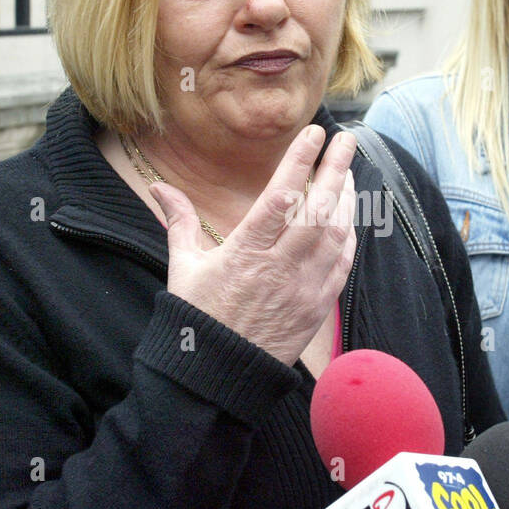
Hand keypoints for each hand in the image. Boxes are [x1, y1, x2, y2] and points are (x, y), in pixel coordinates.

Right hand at [150, 125, 356, 366]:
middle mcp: (278, 267)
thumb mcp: (184, 267)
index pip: (280, 197)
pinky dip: (348, 237)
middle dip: (335, 169)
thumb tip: (160, 187)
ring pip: (335, 233)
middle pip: (317, 209)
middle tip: (347, 140)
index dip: (299, 161)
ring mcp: (303, 288)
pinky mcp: (317, 307)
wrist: (220, 374)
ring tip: (347, 173)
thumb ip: (179, 222)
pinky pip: (342, 264)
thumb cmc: (199, 318)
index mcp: (244, 252)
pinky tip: (347, 218)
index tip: (314, 134)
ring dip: (346, 200)